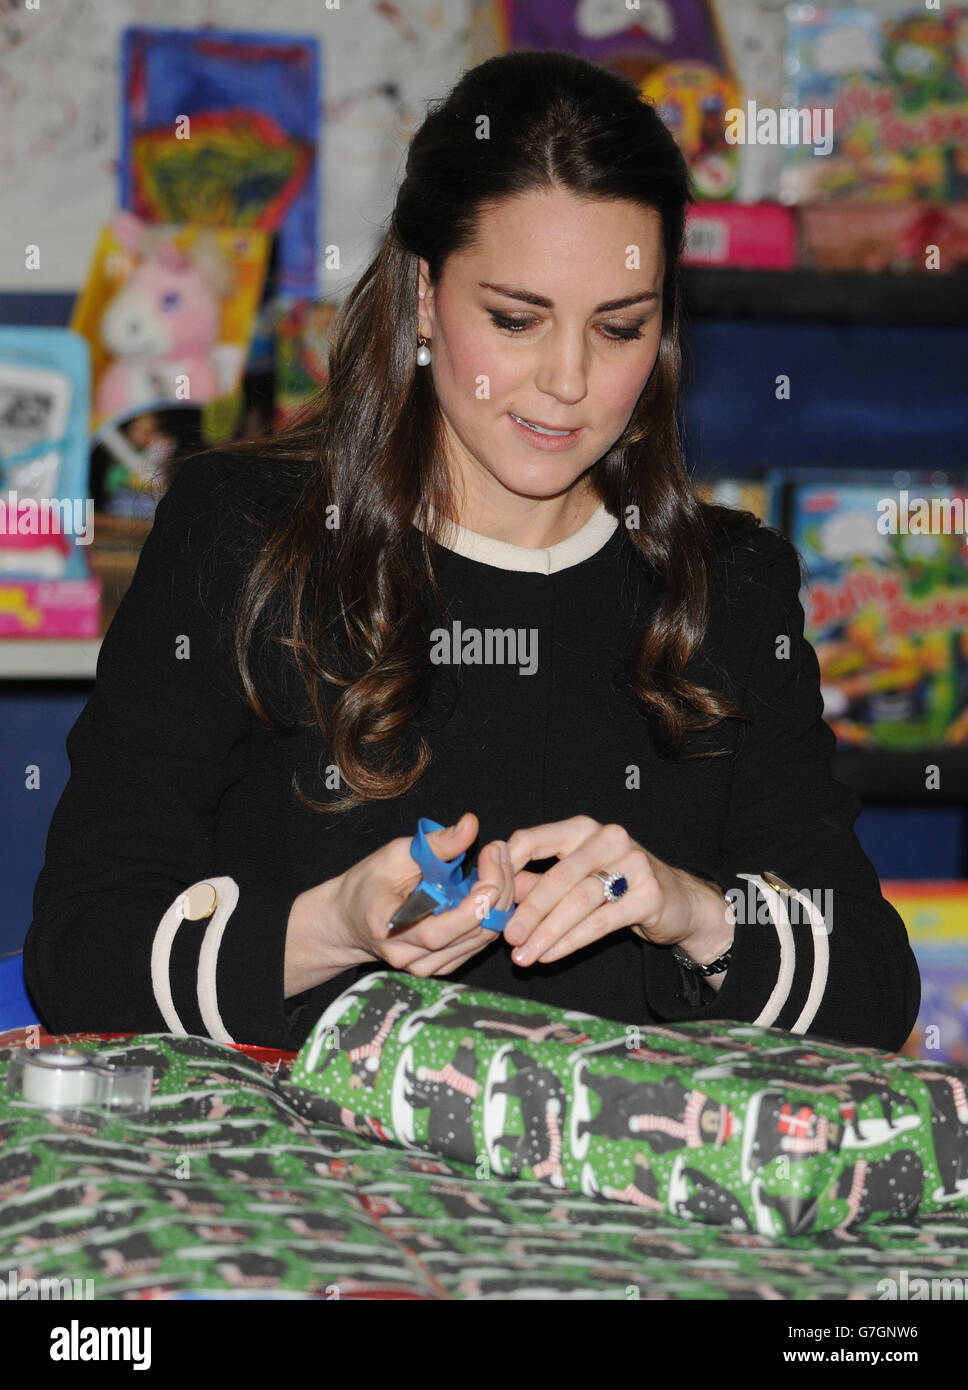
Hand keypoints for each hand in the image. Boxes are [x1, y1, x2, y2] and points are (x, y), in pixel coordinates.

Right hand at [329, 811, 514, 977]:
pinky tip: (490, 887)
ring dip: (499, 900)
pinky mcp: (441, 966)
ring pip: (482, 940)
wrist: (350, 920)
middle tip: (499, 853)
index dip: (476, 902)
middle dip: (497, 891)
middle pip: (472, 934)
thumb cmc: (368, 884)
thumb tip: (471, 825)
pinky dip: (491, 914)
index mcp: (391, 929)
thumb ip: (436, 843)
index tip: (492, 862)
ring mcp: (426, 967)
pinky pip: (478, 943)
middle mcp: (409, 956)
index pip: (442, 929)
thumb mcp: (394, 854)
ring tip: (497, 864)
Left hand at [503, 815, 732, 966]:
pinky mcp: (650, 894)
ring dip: (547, 931)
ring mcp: (633, 863)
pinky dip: (572, 941)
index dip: (505, 868)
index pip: (532, 839)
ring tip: (524, 956)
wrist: (680, 903)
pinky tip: (551, 955)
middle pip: (558, 875)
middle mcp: (607, 838)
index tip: (488, 899)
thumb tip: (494, 891)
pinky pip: (602, 921)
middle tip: (507, 938)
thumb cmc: (618, 887)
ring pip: (579, 900)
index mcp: (581, 829)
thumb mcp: (574, 878)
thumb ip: (535, 881)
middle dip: (529, 910)